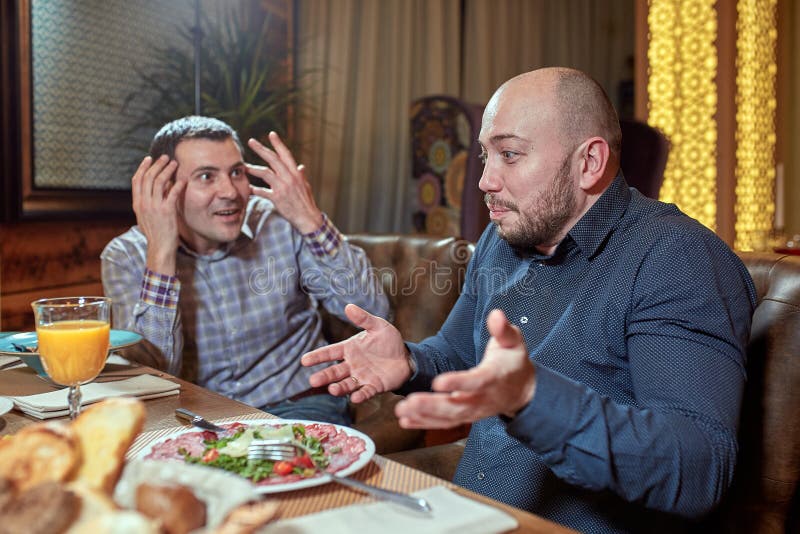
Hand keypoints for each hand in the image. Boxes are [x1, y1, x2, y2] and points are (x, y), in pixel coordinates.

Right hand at [131, 155, 183, 274]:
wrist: (159, 247)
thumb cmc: (155, 232)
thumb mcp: (145, 216)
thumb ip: (148, 202)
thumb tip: (158, 187)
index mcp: (137, 204)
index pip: (137, 180)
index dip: (143, 168)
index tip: (149, 159)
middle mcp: (144, 204)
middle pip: (148, 178)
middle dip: (157, 165)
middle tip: (165, 157)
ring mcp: (154, 207)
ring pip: (159, 182)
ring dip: (167, 170)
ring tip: (174, 164)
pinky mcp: (166, 212)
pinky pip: (172, 193)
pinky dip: (177, 184)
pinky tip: (182, 179)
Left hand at [247, 132, 323, 233]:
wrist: (307, 217)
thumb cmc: (307, 202)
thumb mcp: (305, 186)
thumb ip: (301, 175)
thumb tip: (301, 166)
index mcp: (296, 173)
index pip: (286, 154)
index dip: (278, 144)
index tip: (271, 134)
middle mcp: (290, 177)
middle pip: (273, 159)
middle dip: (261, 149)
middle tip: (250, 141)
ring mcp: (283, 187)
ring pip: (266, 173)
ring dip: (254, 169)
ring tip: (244, 166)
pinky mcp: (278, 198)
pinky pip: (263, 192)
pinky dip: (255, 190)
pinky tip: (249, 188)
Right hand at [301, 304, 411, 402]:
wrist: (406, 357)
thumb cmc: (389, 341)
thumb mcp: (378, 326)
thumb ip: (363, 319)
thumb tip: (348, 306)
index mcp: (350, 349)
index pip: (330, 352)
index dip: (317, 356)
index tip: (304, 361)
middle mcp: (352, 365)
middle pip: (334, 372)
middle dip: (324, 376)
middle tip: (313, 381)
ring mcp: (362, 377)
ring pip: (347, 384)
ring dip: (339, 388)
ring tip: (333, 390)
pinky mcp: (374, 386)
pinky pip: (365, 392)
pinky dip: (360, 396)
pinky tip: (354, 398)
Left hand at [395, 309, 535, 428]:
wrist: (523, 390)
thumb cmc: (514, 362)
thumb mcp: (514, 342)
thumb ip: (503, 330)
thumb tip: (496, 315)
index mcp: (494, 378)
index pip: (475, 381)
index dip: (458, 382)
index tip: (438, 382)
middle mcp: (483, 398)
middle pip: (457, 405)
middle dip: (432, 405)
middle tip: (410, 402)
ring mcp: (474, 410)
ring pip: (448, 417)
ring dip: (424, 415)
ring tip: (401, 411)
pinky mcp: (465, 416)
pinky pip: (444, 423)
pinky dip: (424, 423)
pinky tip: (406, 421)